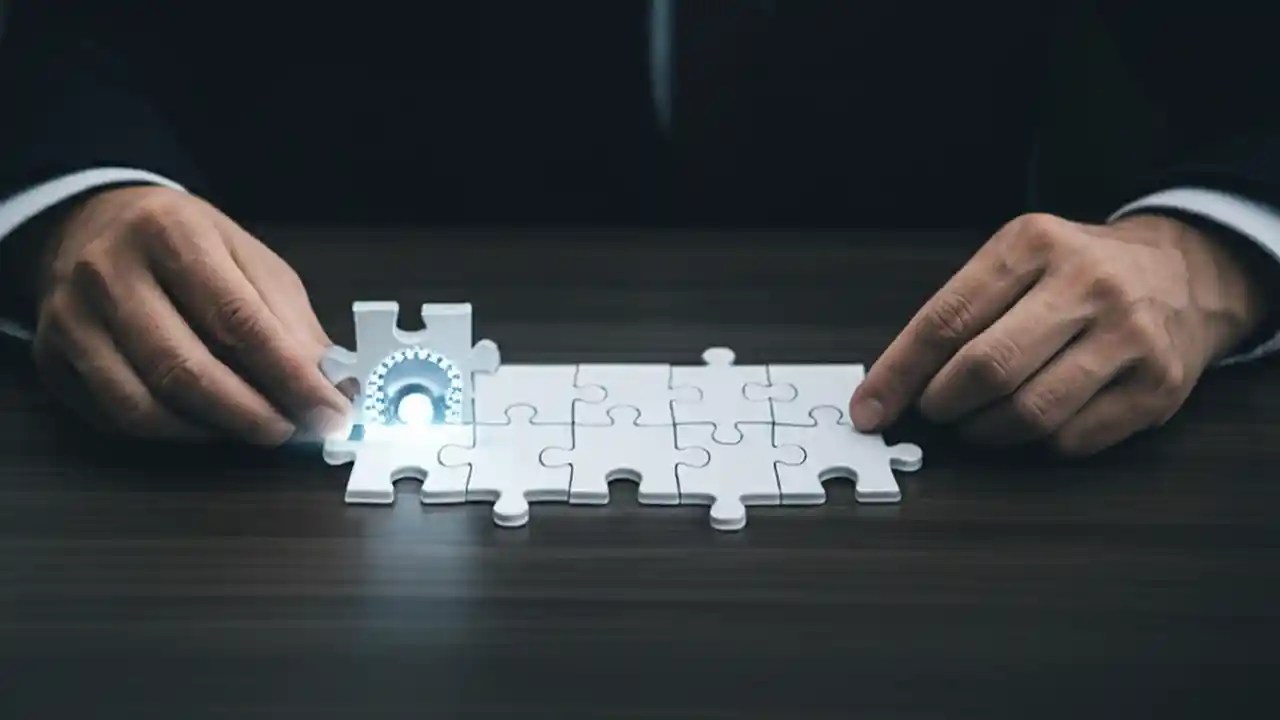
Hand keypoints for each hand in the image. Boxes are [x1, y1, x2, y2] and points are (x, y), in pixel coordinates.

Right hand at [29, 185, 349, 443]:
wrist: (96, 221)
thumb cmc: (188, 246)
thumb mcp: (250, 262)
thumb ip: (292, 324)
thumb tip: (335, 389)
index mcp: (173, 233)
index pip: (239, 320)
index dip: (291, 378)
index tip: (330, 413)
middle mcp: (110, 271)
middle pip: (186, 368)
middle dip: (251, 414)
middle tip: (292, 431)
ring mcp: (72, 316)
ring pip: (144, 404)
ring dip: (212, 431)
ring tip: (253, 428)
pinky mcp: (52, 357)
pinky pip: (116, 416)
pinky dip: (171, 433)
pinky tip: (205, 424)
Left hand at [849, 212, 1267, 455]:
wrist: (1185, 273)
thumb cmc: (1077, 274)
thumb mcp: (1018, 262)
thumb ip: (960, 312)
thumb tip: (889, 388)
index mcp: (1033, 245)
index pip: (947, 319)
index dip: (898, 374)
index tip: (868, 411)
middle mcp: (1087, 284)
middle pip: (987, 369)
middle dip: (943, 404)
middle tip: (935, 412)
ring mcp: (1129, 337)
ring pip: (1029, 413)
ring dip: (986, 431)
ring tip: (979, 421)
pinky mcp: (1157, 386)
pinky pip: (1072, 440)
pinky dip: (1038, 443)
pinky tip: (1036, 423)